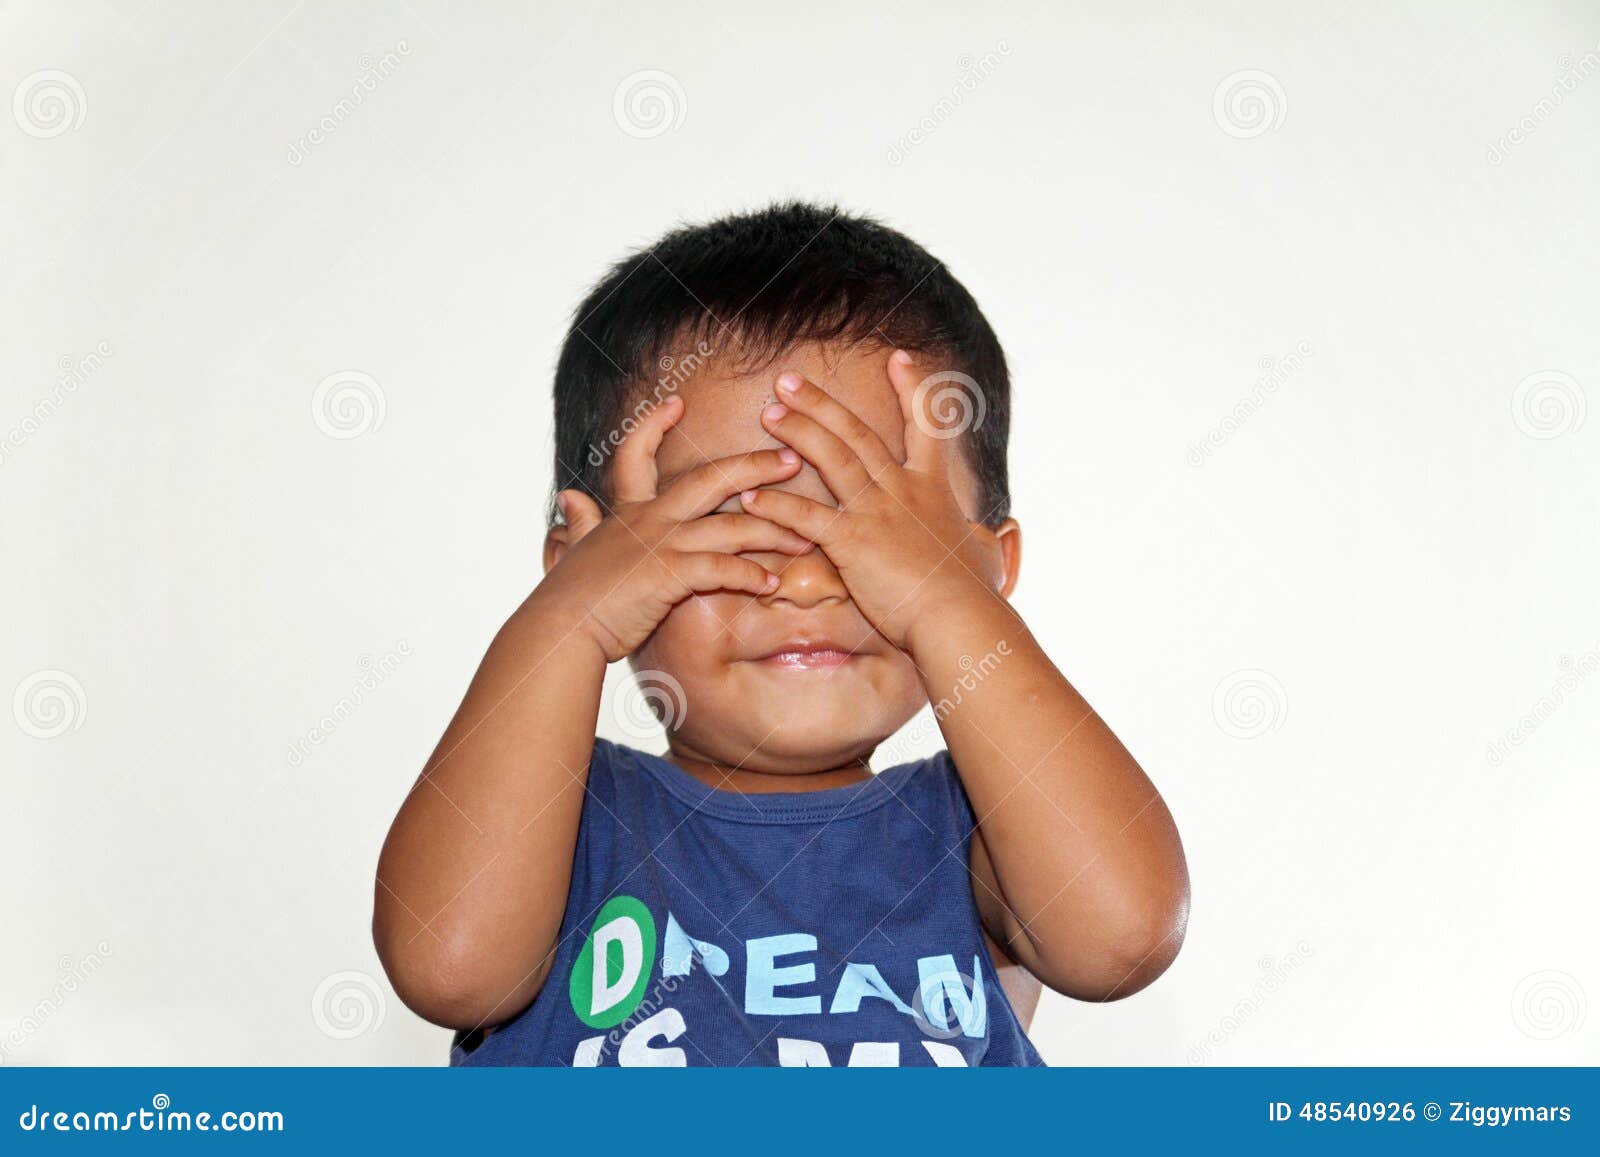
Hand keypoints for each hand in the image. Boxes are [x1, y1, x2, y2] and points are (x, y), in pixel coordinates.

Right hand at [543, 395, 812, 661]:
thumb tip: (569, 496)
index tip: (677, 402)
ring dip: (773, 532)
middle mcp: (648, 519)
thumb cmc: (571, 597)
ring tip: (805, 540)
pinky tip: (771, 585)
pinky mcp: (669, 575)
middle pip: (710, 479)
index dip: (654, 424)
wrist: (560, 630)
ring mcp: (660, 544)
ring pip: (731, 526)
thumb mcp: (572, 550)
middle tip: (793, 460)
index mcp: (629, 511)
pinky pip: (721, 569)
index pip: (637, 454)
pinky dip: (749, 576)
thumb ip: (578, 523)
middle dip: (755, 466)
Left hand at [738, 351, 1007, 653]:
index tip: (897, 357)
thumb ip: (979, 541)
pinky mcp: (853, 542)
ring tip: (768, 414)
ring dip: (797, 432)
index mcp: (932, 489)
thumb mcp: (983, 556)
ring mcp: (877, 512)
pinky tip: (748, 496)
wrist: (960, 617)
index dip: (912, 388)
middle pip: (857, 433)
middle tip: (786, 380)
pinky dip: (777, 505)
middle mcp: (902, 490)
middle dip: (820, 402)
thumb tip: (984, 541)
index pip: (925, 425)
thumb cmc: (974, 595)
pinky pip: (807, 516)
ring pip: (832, 458)